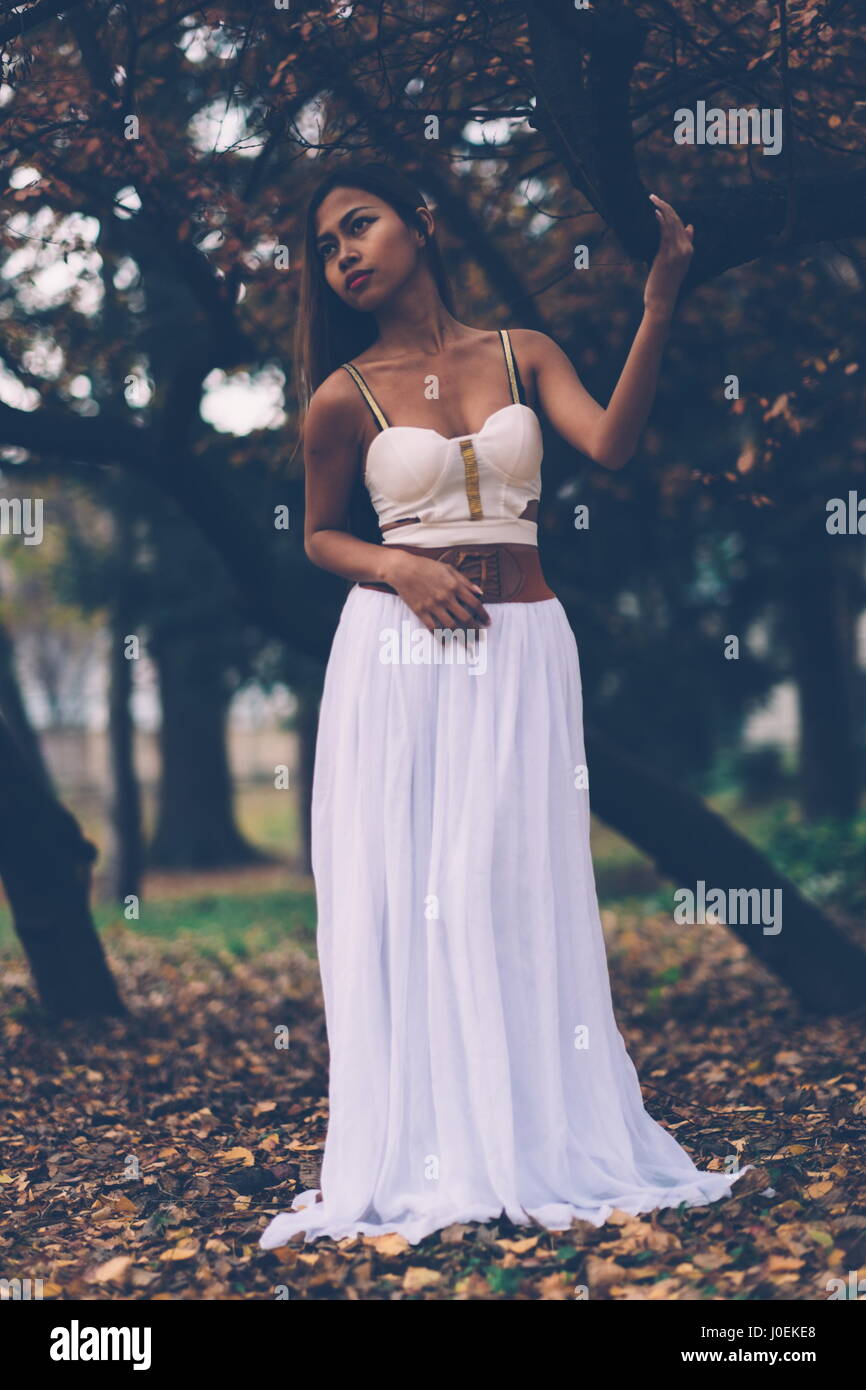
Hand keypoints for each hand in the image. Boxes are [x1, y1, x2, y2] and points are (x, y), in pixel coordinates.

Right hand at [383, 550, 490, 633]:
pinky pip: (433, 628)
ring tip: (468, 643)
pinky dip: (441, 637)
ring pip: (451, 626)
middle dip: (475, 630)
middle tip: (480, 637)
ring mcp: (433, 605)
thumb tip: (480, 593)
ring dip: (462, 637)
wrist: (402, 569)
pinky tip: (446, 642)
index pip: (474, 604)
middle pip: (466, 618)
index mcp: (454, 585)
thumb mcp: (449, 569)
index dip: (483, 615)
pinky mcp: (421, 611)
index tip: (487, 622)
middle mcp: (446, 597)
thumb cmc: (426, 566)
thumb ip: (465, 581)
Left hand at [644, 193, 693, 317]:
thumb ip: (682, 245)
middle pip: (677, 221)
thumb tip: (689, 226)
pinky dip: (660, 221)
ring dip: (661, 208)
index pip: (681, 224)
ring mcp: (676, 252)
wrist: (662, 301)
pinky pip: (664, 233)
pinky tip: (654, 212)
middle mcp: (685, 249)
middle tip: (653, 196)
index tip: (660, 203)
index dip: (671, 212)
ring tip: (652, 199)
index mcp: (689, 250)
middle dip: (665, 206)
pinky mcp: (666, 256)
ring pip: (671, 224)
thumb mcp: (677, 263)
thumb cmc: (666, 284)